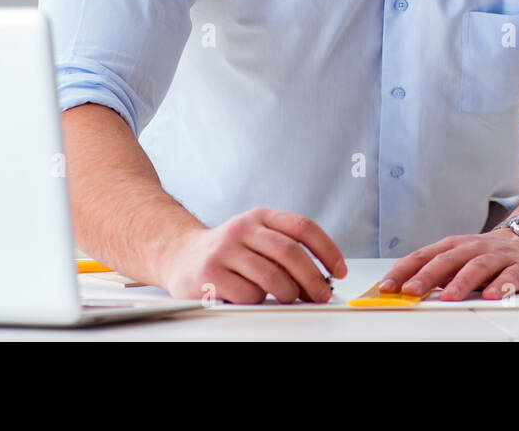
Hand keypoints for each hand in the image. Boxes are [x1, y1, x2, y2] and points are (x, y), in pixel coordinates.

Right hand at [158, 207, 346, 304]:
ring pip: (272, 276)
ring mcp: (225, 250)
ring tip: (289, 298)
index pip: (302, 227)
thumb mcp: (255, 236)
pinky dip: (258, 301)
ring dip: (288, 293)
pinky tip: (252, 296)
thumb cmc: (227, 250)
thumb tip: (322, 275)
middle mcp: (242, 228)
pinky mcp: (210, 274)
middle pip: (290, 252)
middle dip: (313, 278)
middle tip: (321, 294)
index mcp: (260, 216)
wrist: (179, 254)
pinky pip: (247, 294)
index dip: (327, 249)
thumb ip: (285, 248)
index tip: (339, 270)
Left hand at [378, 226, 518, 300]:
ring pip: (477, 266)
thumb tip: (402, 289)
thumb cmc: (487, 255)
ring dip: (461, 281)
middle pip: (447, 259)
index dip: (404, 270)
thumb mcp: (458, 260)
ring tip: (449, 297)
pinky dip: (501, 285)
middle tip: (411, 290)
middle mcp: (473, 248)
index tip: (387, 286)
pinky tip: (492, 295)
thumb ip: (435, 273)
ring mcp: (498, 257)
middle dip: (427, 275)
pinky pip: (511, 276)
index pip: (423, 256)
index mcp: (453, 246)